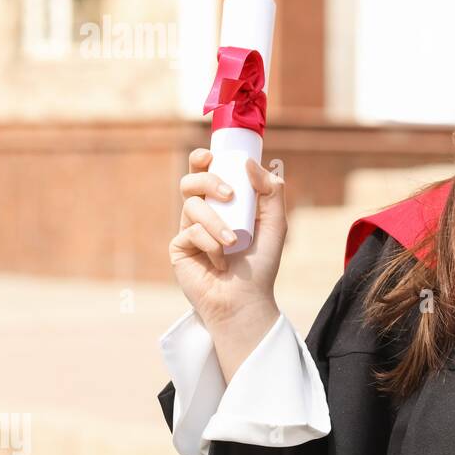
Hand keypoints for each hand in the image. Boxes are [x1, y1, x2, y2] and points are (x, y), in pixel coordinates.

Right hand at [167, 147, 287, 328]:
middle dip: (208, 181)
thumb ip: (271, 190)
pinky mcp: (179, 247)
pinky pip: (190, 232)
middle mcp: (203, 213)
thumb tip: (248, 162)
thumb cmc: (261, 262)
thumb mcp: (276, 223)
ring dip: (216, 222)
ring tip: (234, 242)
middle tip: (228, 194)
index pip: (207, 172)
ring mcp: (189, 229)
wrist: (246, 299)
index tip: (210, 156)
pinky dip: (211, 245)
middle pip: (191, 181)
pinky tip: (221, 262)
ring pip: (192, 206)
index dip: (202, 160)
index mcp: (223, 203)